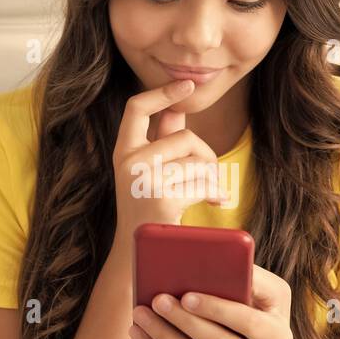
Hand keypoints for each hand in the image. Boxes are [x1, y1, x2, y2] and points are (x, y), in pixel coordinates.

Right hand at [112, 78, 230, 239]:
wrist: (140, 254)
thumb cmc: (148, 210)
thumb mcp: (149, 172)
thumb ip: (161, 141)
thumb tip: (177, 108)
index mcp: (122, 152)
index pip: (136, 108)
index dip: (162, 92)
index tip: (187, 84)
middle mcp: (128, 163)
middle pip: (184, 136)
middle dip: (206, 155)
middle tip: (209, 174)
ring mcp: (144, 180)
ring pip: (198, 160)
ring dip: (212, 177)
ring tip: (210, 191)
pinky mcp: (162, 199)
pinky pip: (203, 183)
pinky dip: (215, 193)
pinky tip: (217, 202)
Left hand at [128, 263, 301, 338]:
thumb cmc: (268, 323)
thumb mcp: (275, 301)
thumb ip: (256, 282)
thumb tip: (222, 260)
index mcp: (278, 338)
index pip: (248, 322)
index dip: (217, 310)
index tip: (188, 295)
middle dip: (184, 322)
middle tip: (157, 300)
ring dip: (162, 337)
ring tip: (140, 314)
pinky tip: (139, 333)